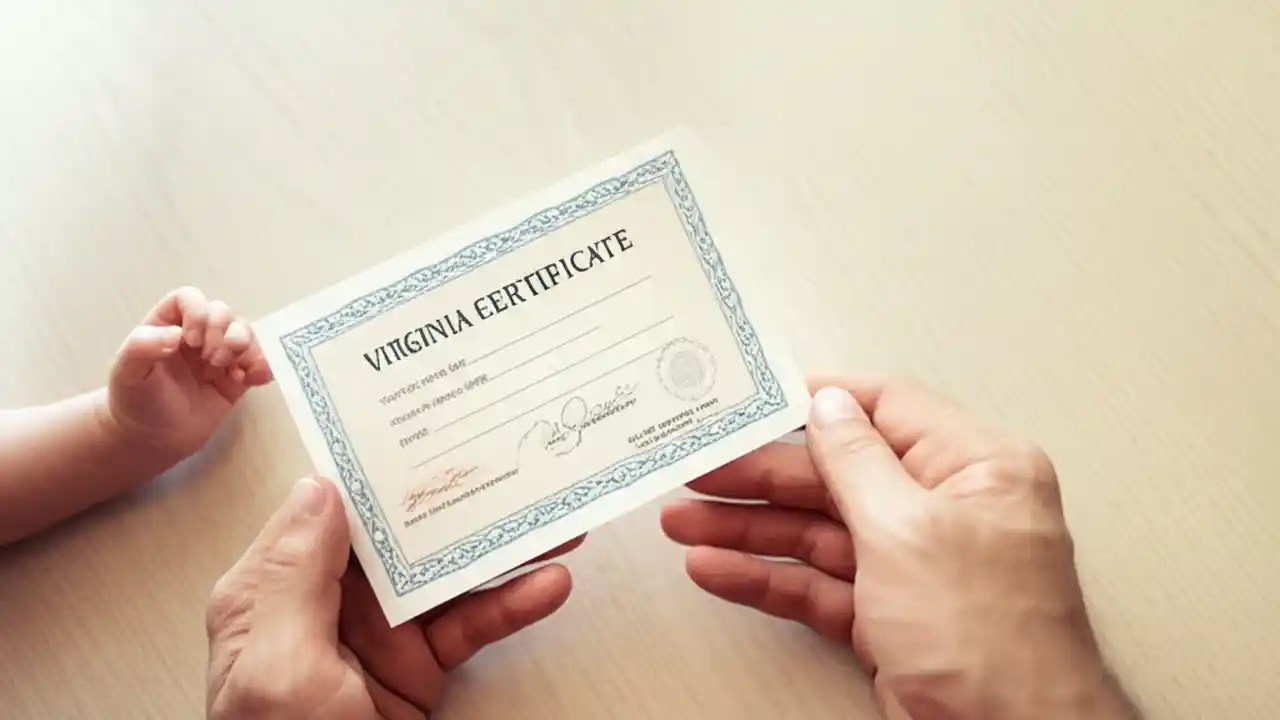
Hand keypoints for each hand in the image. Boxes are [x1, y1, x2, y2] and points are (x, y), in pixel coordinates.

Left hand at [107, 287, 272, 461]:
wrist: (152, 439)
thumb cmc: (136, 401)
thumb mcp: (127, 373)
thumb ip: (141, 347)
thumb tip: (176, 335)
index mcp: (167, 325)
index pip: (189, 298)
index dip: (197, 313)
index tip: (190, 342)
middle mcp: (196, 334)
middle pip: (222, 312)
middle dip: (223, 333)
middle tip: (211, 361)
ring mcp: (218, 355)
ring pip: (244, 332)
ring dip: (244, 346)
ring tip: (231, 371)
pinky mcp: (237, 378)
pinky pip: (259, 361)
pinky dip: (263, 365)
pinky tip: (254, 379)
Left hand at [206, 477, 578, 718]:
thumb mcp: (278, 667)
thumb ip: (294, 575)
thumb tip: (318, 489)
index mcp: (271, 592)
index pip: (325, 509)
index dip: (371, 467)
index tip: (420, 425)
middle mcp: (323, 605)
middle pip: (396, 533)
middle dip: (454, 497)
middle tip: (509, 456)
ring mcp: (376, 637)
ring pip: (444, 573)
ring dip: (500, 545)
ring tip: (553, 514)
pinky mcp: (418, 671)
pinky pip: (471, 625)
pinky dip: (511, 604)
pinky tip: (548, 583)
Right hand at [661, 375, 1137, 718]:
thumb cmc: (995, 643)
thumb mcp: (911, 530)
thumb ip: (858, 461)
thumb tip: (828, 406)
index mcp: (978, 468)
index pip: (889, 408)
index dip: (819, 399)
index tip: (757, 397)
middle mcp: (948, 510)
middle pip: (839, 474)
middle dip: (763, 476)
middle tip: (700, 469)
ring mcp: (915, 566)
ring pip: (818, 531)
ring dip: (749, 528)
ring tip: (685, 521)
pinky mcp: (888, 617)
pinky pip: (817, 584)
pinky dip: (766, 578)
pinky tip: (716, 569)